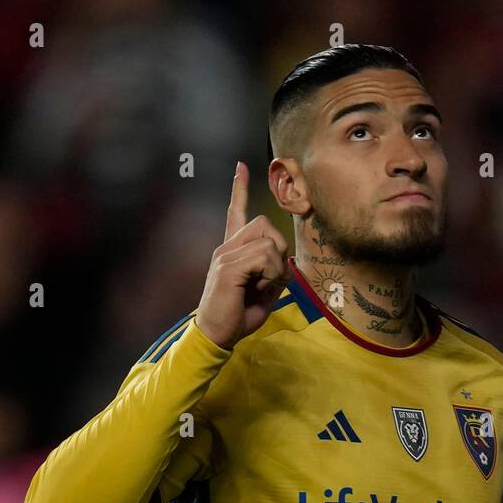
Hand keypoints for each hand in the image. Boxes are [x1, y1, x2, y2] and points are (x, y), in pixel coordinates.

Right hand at [195, 160, 290, 349]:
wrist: (216, 335)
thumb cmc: (237, 316)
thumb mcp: (263, 293)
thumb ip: (273, 273)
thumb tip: (286, 264)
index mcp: (231, 251)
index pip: (235, 213)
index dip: (238, 190)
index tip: (240, 167)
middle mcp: (226, 248)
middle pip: (263, 224)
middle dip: (279, 247)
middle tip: (275, 275)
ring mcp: (225, 255)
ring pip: (267, 243)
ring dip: (276, 267)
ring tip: (266, 286)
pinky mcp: (228, 267)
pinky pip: (263, 258)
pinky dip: (270, 274)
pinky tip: (260, 287)